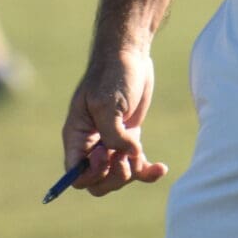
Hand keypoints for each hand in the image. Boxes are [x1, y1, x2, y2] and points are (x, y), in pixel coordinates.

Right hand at [62, 44, 169, 197]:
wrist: (130, 55)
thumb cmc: (112, 74)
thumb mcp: (107, 103)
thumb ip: (114, 135)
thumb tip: (128, 158)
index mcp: (77, 136)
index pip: (76, 175)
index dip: (92, 174)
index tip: (106, 155)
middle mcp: (92, 144)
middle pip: (97, 182)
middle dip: (114, 177)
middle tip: (126, 156)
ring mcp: (111, 143)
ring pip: (118, 177)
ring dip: (132, 172)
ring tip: (140, 150)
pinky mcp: (129, 139)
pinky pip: (136, 166)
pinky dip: (148, 171)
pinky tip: (161, 168)